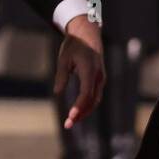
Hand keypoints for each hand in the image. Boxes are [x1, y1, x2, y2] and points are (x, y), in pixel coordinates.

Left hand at [55, 14, 104, 129]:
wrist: (88, 34)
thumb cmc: (74, 45)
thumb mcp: (64, 59)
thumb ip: (61, 76)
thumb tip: (57, 92)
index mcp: (90, 70)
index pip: (86, 93)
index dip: (79, 106)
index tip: (71, 116)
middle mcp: (98, 76)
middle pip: (92, 100)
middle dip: (81, 114)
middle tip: (68, 124)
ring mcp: (101, 78)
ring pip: (95, 100)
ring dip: (84, 112)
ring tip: (71, 121)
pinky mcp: (99, 79)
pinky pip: (95, 95)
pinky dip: (87, 105)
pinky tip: (78, 111)